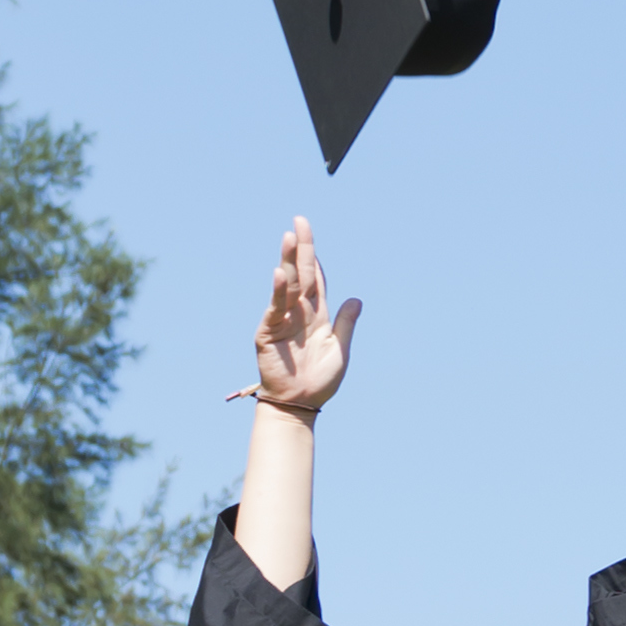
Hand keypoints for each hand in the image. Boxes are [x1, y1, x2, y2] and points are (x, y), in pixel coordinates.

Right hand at [234, 216, 365, 412]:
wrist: (300, 404)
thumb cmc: (319, 380)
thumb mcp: (340, 348)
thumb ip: (346, 322)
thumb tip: (357, 298)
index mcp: (317, 313)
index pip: (316, 278)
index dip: (313, 256)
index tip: (310, 232)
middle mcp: (299, 312)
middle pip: (301, 273)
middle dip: (301, 247)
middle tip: (300, 220)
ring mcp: (283, 320)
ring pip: (287, 285)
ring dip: (288, 261)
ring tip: (289, 236)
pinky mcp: (269, 333)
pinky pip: (275, 309)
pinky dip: (278, 291)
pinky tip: (279, 274)